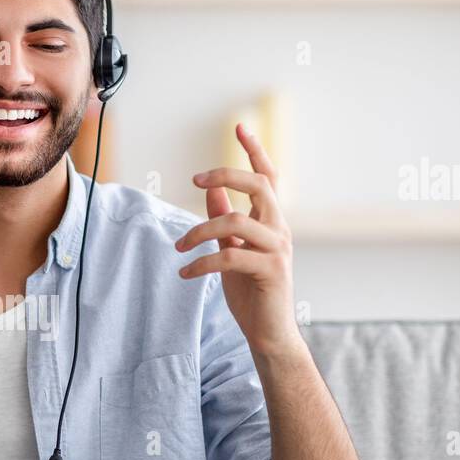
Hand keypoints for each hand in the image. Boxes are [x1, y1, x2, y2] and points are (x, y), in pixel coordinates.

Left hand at [175, 123, 301, 357]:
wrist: (269, 333)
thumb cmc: (252, 292)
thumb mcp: (233, 250)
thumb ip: (225, 220)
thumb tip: (212, 193)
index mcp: (271, 221)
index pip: (268, 178)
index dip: (255, 151)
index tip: (240, 126)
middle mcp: (279, 229)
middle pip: (258, 186)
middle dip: (226, 176)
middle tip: (196, 181)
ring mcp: (278, 249)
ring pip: (236, 221)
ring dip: (200, 231)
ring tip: (179, 247)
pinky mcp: (270, 270)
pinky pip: (230, 256)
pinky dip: (202, 263)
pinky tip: (185, 273)